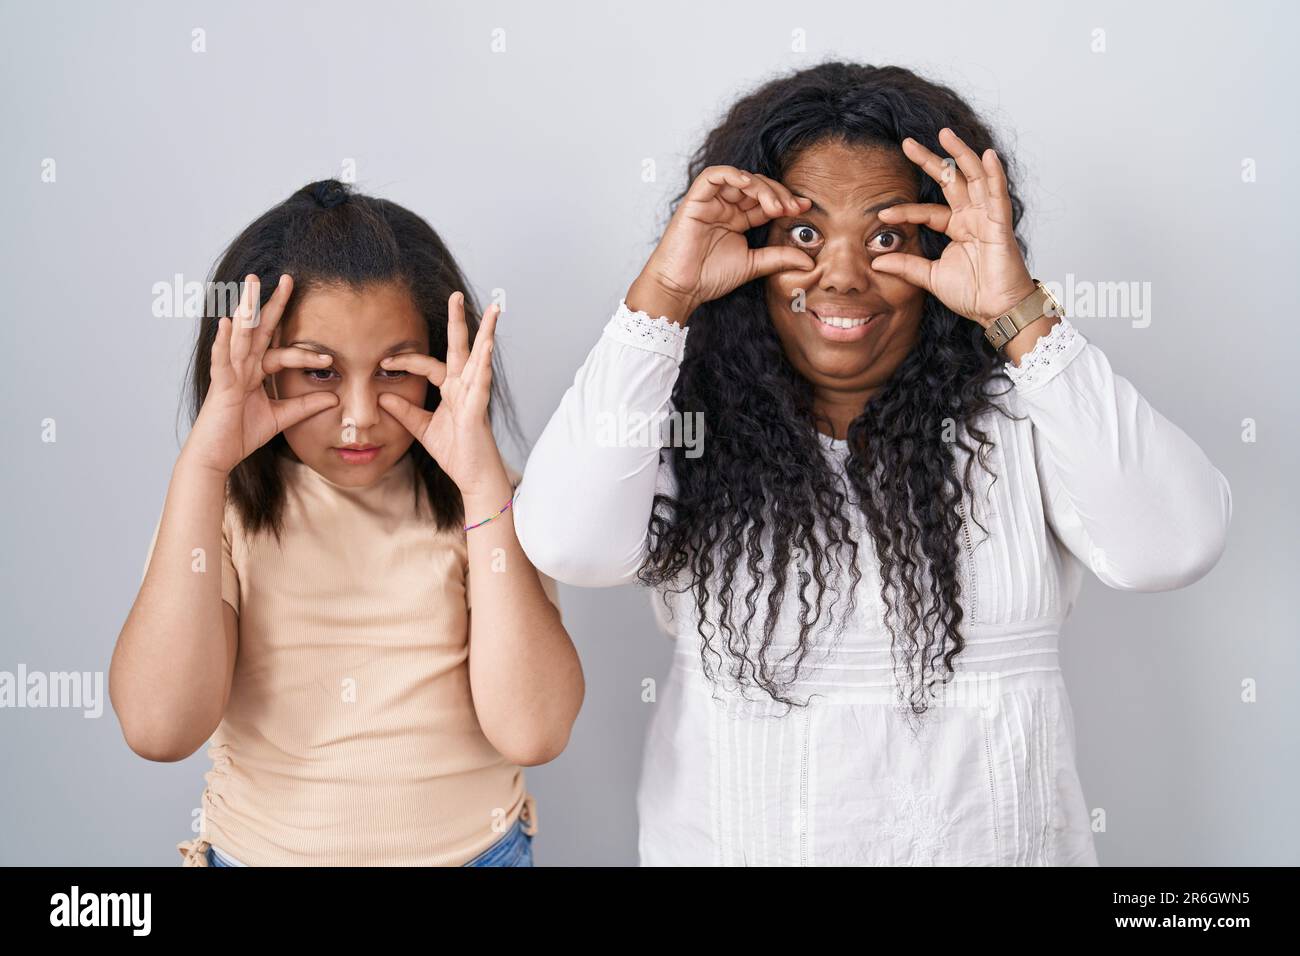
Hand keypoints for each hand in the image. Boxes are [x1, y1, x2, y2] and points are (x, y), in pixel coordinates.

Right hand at [184, 273, 339, 474]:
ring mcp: (229, 373)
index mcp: (255, 372)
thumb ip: (305, 406)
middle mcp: (242, 366)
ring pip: (241, 336)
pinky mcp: (220, 385)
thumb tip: (334, 396)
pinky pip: (222, 359)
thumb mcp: (281, 418)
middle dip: (272, 304)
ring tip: (251, 284)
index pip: (283, 352)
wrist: (216, 456)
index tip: (330, 357)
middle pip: (259, 329)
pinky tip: (228, 322)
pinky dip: (225, 341)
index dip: (306, 353)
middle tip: (286, 278)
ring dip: (247, 309)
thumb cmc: (241, 435)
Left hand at [377, 291, 506, 496]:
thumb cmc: (455, 454)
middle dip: (460, 321)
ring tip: (494, 311)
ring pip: (480, 358)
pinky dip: (484, 364)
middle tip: (456, 295)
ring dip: (486, 333)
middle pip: (462, 348)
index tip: (383, 361)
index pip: (428, 365)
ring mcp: (475, 396)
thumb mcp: (422, 429)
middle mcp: (466, 387)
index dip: (406, 360)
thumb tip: (384, 395)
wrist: (473, 478)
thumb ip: (405, 411)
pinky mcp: (479, 409)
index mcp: (452, 390)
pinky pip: (481, 383)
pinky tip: (487, 346)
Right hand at [628, 165, 816, 323]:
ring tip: (775, 206)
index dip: (786, 201)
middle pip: (757, 187)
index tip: (805, 208)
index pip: (766, 202)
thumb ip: (779, 258)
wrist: (681, 288)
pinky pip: (713, 176)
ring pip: (740, 179)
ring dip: (762, 187)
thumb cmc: (709, 278)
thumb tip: (809, 260)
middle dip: (778, 194)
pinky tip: (749, 185)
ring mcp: (711, 202)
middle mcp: (725, 207)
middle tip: (793, 208)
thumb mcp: (753, 265)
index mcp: (738, 220)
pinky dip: (732, 175)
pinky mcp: (695, 200)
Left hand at [870, 128, 1036, 326]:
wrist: (996, 311)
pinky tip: (987, 155)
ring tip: (944, 134)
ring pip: (974, 178)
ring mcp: (988, 218)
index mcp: (957, 227)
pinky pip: (998, 195)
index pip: (927, 211)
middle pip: (950, 181)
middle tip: (907, 143)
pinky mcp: (1001, 224)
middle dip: (931, 160)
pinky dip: (994, 175)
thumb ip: (906, 266)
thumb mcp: (930, 277)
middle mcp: (972, 217)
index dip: (905, 211)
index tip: (882, 214)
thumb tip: (876, 261)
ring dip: (960, 155)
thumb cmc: (972, 294)